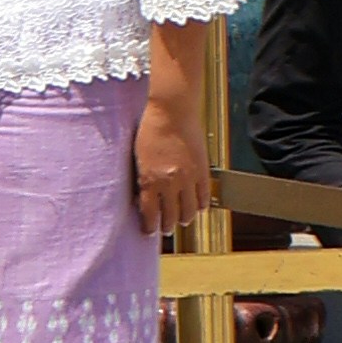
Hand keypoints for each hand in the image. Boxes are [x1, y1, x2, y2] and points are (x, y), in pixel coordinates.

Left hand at [134, 85, 214, 242]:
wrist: (171, 111)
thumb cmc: (149, 130)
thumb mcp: (138, 158)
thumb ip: (142, 180)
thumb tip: (143, 199)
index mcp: (150, 180)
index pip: (150, 215)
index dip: (149, 227)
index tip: (148, 231)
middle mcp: (169, 184)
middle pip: (170, 218)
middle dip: (167, 226)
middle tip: (165, 228)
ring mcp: (188, 179)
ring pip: (189, 213)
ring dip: (184, 219)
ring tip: (181, 220)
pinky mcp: (202, 172)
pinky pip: (203, 198)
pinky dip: (199, 206)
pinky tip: (195, 206)